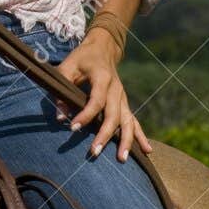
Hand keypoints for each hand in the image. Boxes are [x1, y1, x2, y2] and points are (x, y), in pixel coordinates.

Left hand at [52, 30, 151, 161]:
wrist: (102, 49)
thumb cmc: (81, 59)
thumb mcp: (66, 68)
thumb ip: (61, 92)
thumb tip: (60, 118)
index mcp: (102, 77)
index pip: (96, 100)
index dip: (85, 115)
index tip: (73, 128)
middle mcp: (116, 89)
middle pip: (114, 115)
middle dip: (105, 135)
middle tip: (94, 152)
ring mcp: (123, 97)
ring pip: (127, 121)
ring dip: (126, 140)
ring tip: (122, 158)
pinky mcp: (124, 104)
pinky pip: (134, 121)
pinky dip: (140, 136)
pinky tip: (147, 151)